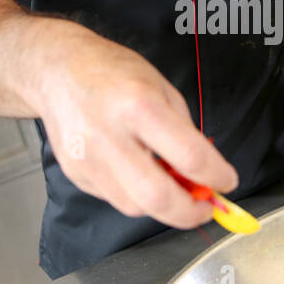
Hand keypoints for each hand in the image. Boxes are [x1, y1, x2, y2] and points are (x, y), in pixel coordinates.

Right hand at [38, 29, 238, 227]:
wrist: (56, 70)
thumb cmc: (111, 73)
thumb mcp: (161, 87)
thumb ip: (184, 131)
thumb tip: (204, 172)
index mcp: (139, 105)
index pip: (189, 156)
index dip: (216, 177)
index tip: (227, 183)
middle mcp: (110, 136)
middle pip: (158, 198)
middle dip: (191, 212)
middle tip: (205, 207)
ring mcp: (88, 159)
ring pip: (136, 207)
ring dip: (163, 205)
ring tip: (173, 188)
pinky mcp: (76, 174)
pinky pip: (115, 199)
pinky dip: (136, 195)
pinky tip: (140, 175)